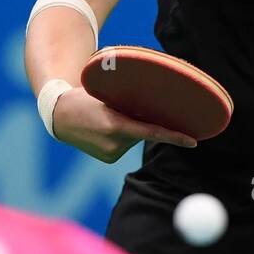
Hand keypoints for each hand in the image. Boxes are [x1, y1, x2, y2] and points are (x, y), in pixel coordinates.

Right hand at [50, 86, 197, 163]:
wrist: (59, 115)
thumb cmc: (85, 96)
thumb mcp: (106, 94)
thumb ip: (129, 103)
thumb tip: (155, 107)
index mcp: (114, 125)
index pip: (152, 132)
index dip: (175, 137)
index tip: (193, 141)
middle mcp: (114, 144)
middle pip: (144, 131)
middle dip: (144, 121)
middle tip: (126, 109)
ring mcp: (110, 154)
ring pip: (135, 138)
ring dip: (131, 128)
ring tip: (109, 117)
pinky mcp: (108, 159)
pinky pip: (126, 144)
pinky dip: (124, 136)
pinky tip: (106, 128)